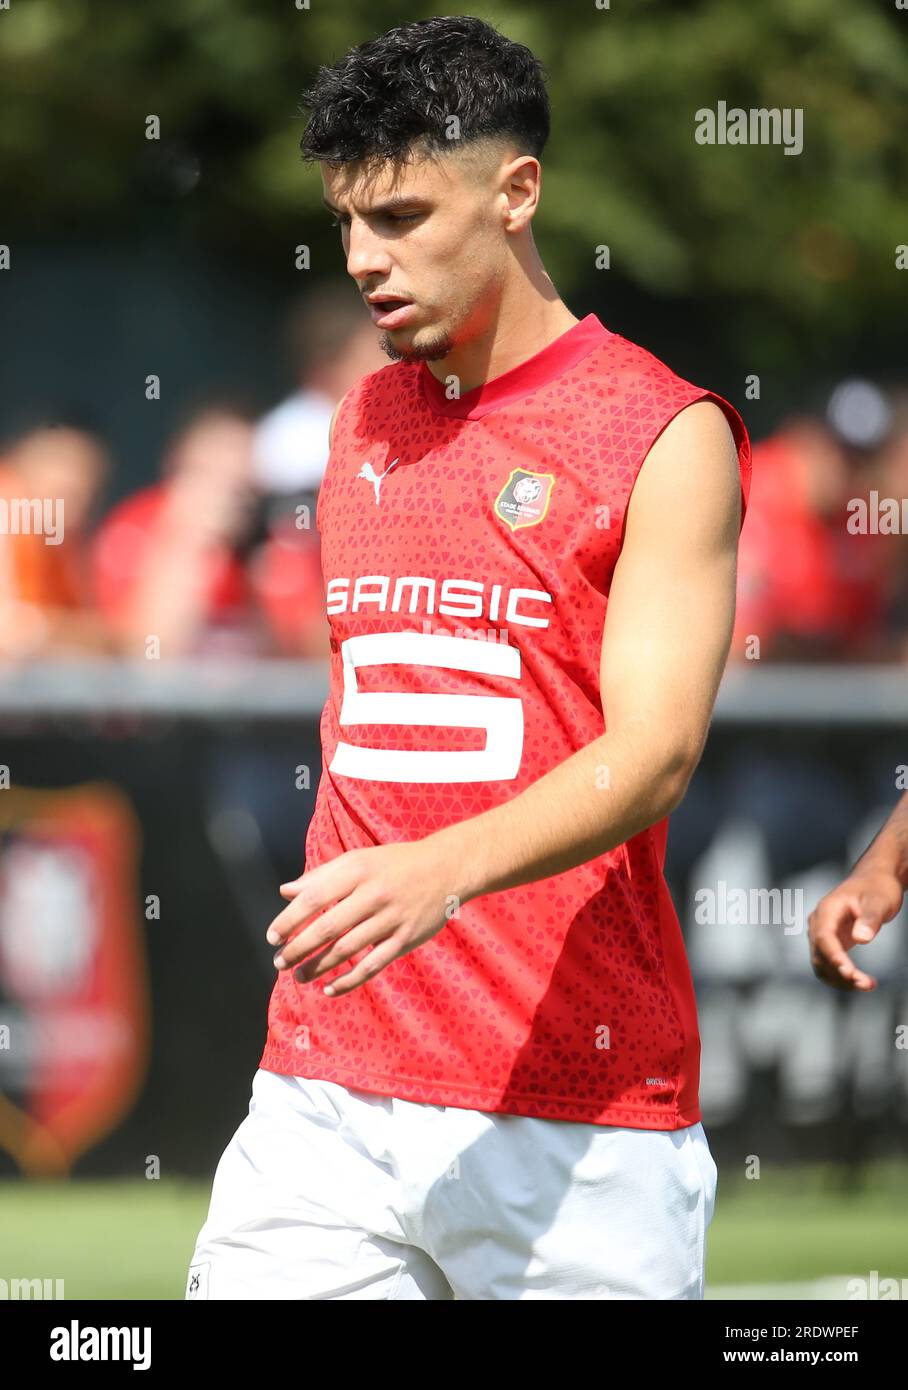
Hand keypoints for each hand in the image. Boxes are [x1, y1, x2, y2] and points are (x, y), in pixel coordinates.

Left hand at [265, 838, 462, 996]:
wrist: (447, 869)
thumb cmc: (395, 864)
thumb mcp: (359, 860)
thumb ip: (321, 876)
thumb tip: (286, 893)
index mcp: (357, 871)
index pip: (315, 898)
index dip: (290, 920)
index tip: (272, 936)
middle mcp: (373, 895)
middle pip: (328, 927)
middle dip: (299, 948)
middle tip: (279, 962)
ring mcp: (391, 919)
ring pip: (348, 950)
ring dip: (319, 967)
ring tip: (299, 976)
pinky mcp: (405, 939)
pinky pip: (373, 965)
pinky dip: (350, 981)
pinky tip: (330, 989)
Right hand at [808, 863, 902, 991]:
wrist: (873, 880)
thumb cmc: (876, 887)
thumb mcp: (879, 900)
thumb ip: (870, 918)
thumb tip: (862, 939)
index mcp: (827, 909)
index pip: (824, 937)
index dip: (834, 956)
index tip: (849, 972)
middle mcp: (819, 923)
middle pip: (820, 954)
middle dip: (841, 973)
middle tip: (867, 984)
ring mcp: (822, 934)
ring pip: (822, 964)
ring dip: (840, 979)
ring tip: (867, 985)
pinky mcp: (830, 943)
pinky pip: (828, 965)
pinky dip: (840, 977)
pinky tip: (858, 982)